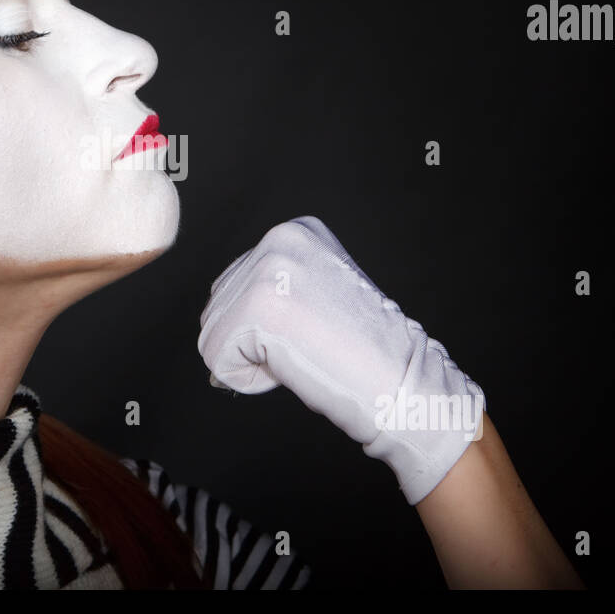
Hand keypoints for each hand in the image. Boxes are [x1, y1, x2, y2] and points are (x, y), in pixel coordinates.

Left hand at [196, 216, 485, 504]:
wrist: (401, 381)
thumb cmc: (366, 352)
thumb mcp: (315, 295)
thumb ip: (270, 293)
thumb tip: (217, 324)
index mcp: (293, 233)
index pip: (233, 287)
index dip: (266, 327)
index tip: (314, 330)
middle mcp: (277, 240)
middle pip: (217, 308)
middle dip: (254, 343)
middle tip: (309, 345)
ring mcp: (266, 271)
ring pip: (213, 334)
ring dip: (253, 360)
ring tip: (304, 353)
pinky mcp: (256, 307)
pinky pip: (216, 359)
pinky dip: (248, 379)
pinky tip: (294, 365)